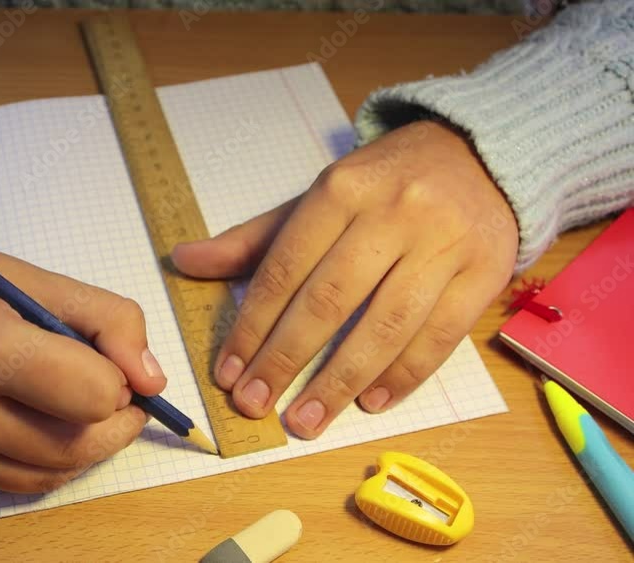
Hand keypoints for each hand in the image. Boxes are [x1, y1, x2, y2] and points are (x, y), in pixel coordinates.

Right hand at [0, 243, 166, 492]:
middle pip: (77, 443)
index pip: (91, 394)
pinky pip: (21, 482)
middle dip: (115, 422)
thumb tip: (152, 379)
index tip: (112, 362)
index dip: (119, 381)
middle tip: (118, 393)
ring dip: (90, 445)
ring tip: (85, 405)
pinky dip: (53, 460)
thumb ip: (106, 318)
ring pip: (54, 472)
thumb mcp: (31, 277)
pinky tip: (48, 424)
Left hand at [171, 121, 516, 438]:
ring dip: (339, 382)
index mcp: (340, 190)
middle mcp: (392, 213)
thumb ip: (255, 239)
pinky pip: (439, 336)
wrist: (478, 157)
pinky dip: (403, 376)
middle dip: (285, 360)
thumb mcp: (318, 199)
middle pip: (328, 300)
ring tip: (305, 420)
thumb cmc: (383, 186)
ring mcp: (442, 244)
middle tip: (254, 405)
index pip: (284, 268)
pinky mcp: (483, 273)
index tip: (228, 373)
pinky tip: (369, 402)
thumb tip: (183, 260)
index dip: (251, 325)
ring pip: (384, 326)